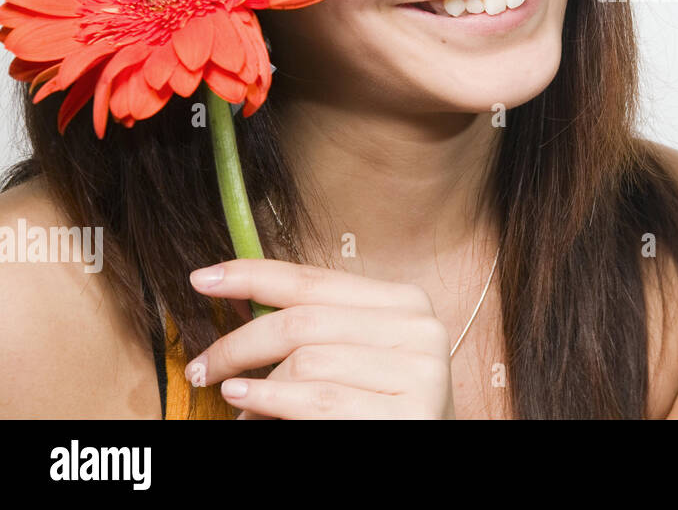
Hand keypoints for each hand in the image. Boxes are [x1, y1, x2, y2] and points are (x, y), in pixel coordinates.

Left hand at [185, 259, 454, 418]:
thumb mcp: (353, 355)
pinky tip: (247, 407)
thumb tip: (239, 298)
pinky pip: (320, 401)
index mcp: (404, 302)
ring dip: (256, 388)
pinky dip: (272, 403)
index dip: (253, 276)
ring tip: (239, 406)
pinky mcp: (411, 413)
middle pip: (302, 322)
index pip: (314, 280)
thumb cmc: (378, 405)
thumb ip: (311, 326)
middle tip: (202, 368)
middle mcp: (419, 328)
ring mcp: (420, 372)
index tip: (203, 279)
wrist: (426, 451)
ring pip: (307, 363)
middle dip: (239, 344)